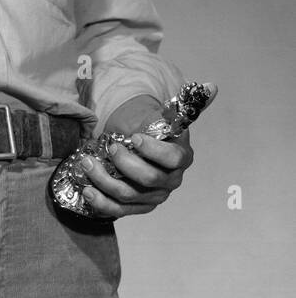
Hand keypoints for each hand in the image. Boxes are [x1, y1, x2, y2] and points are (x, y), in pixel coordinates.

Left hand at [79, 96, 192, 219]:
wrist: (141, 151)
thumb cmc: (153, 133)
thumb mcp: (166, 117)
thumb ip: (187, 104)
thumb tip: (211, 85)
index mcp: (182, 158)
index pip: (172, 158)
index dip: (153, 150)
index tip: (134, 137)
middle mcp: (170, 181)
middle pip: (148, 178)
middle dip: (124, 163)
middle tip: (108, 147)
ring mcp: (154, 197)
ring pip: (128, 195)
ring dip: (104, 180)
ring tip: (87, 162)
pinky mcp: (137, 208)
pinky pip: (118, 211)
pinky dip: (100, 202)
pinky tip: (86, 189)